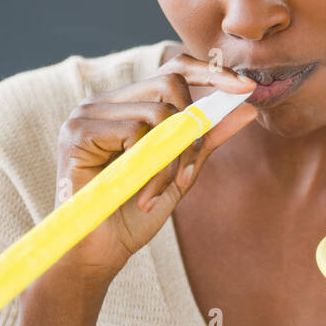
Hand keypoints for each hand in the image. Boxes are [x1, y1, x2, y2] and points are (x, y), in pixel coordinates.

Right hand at [50, 51, 257, 283]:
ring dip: (174, 157)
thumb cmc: (133, 215)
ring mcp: (86, 113)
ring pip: (160, 111)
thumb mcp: (180, 171)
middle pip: (170, 82)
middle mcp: (102, 102)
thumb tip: (247, 107)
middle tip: (188, 173)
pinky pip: (138, 132)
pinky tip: (142, 195)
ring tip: (163, 190)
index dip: (212, 73)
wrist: (98, 255)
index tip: (246, 88)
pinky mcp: (78, 131)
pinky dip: (153, 167)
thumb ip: (207, 137)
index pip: (173, 69)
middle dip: (193, 129)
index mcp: (124, 105)